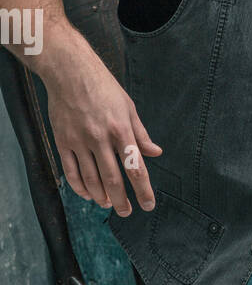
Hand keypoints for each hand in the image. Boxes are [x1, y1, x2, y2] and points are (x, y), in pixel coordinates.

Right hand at [41, 40, 162, 215]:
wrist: (70, 71)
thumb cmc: (103, 87)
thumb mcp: (128, 107)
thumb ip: (141, 134)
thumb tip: (155, 153)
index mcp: (121, 130)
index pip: (135, 168)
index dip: (143, 190)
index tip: (148, 205)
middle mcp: (100, 138)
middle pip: (113, 179)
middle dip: (121, 201)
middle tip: (127, 212)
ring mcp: (79, 141)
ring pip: (91, 179)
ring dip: (101, 197)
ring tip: (108, 204)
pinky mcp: (63, 141)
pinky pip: (71, 171)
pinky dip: (79, 187)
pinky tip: (88, 194)